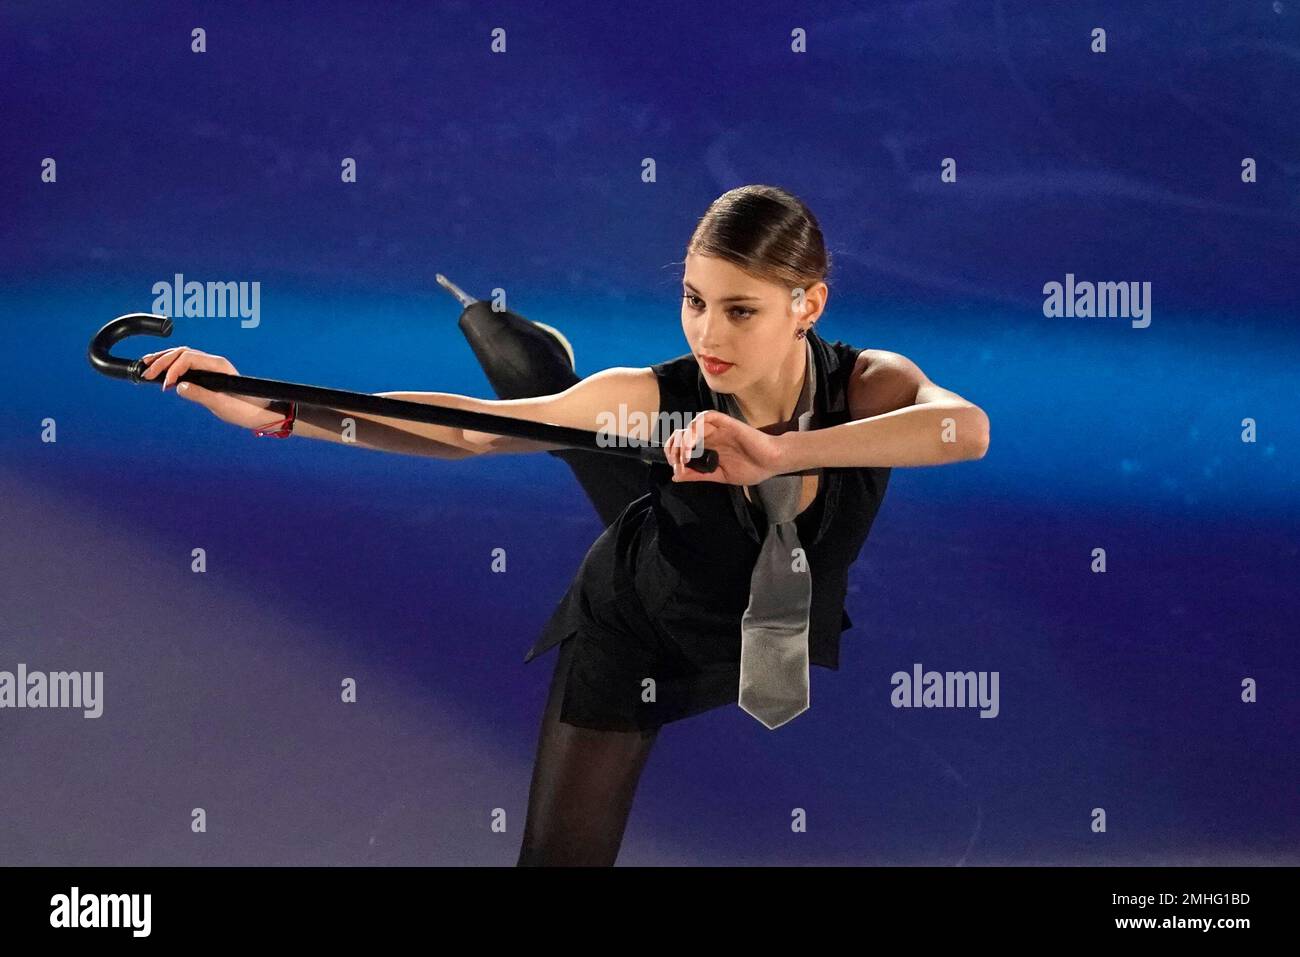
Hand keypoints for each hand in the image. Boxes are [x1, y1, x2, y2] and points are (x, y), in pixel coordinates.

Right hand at [140, 347, 284, 430]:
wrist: (263, 413)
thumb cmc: (246, 410)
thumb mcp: (222, 405)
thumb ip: (200, 395)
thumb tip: (178, 387)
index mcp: (218, 366)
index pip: (188, 358)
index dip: (172, 369)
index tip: (164, 385)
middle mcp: (214, 362)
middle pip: (182, 353)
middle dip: (161, 361)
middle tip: (145, 373)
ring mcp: (211, 368)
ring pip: (182, 356)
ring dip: (164, 360)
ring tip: (146, 367)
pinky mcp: (209, 375)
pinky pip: (186, 365)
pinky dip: (172, 367)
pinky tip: (162, 373)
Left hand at [663, 410, 783, 486]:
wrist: (771, 462)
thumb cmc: (751, 468)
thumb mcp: (719, 475)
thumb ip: (698, 475)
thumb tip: (675, 476)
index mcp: (707, 447)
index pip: (681, 444)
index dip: (673, 454)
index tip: (677, 468)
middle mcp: (709, 436)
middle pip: (681, 434)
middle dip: (674, 448)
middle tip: (679, 463)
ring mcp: (717, 428)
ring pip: (690, 426)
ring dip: (683, 441)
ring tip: (686, 457)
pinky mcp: (726, 422)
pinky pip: (705, 417)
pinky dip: (694, 428)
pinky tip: (693, 445)